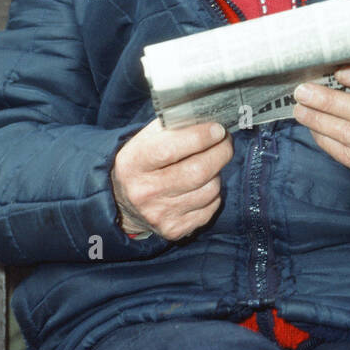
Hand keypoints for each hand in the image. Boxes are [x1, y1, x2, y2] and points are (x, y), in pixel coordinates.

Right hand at [111, 119, 232, 240]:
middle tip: (225, 141)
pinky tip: (202, 186)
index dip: (199, 137)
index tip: (217, 129)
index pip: (170, 149)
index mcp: (134, 163)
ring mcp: (159, 214)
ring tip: (209, 164)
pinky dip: (214, 193)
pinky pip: (211, 207)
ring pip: (209, 189)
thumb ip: (173, 126)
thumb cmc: (143, 162)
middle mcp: (144, 192)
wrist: (123, 202)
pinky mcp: (174, 230)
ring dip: (217, 173)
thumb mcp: (146, 139)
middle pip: (197, 172)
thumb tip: (208, 119)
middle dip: (220, 152)